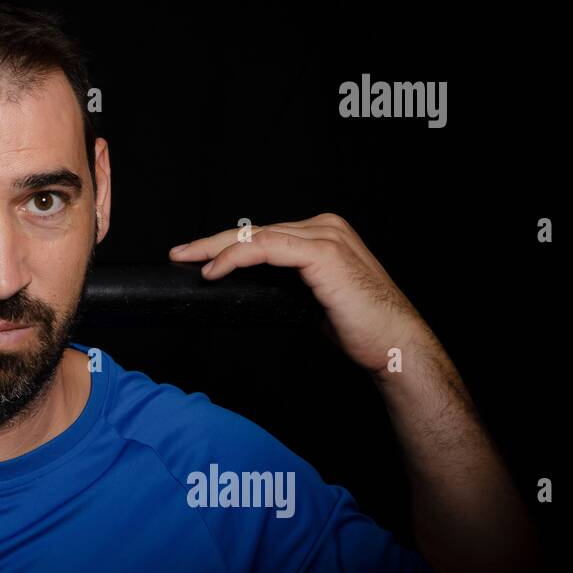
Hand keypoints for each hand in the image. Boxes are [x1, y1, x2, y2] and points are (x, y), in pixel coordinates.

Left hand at [169, 213, 435, 374]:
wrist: (393, 345)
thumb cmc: (357, 327)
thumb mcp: (310, 299)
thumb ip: (285, 283)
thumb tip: (247, 286)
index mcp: (322, 234)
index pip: (263, 234)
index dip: (225, 244)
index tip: (195, 257)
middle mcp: (324, 227)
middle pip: (255, 230)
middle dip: (212, 242)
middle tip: (178, 254)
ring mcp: (324, 236)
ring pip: (256, 236)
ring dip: (216, 248)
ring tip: (188, 261)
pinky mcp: (322, 253)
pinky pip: (266, 248)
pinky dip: (236, 257)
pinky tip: (214, 271)